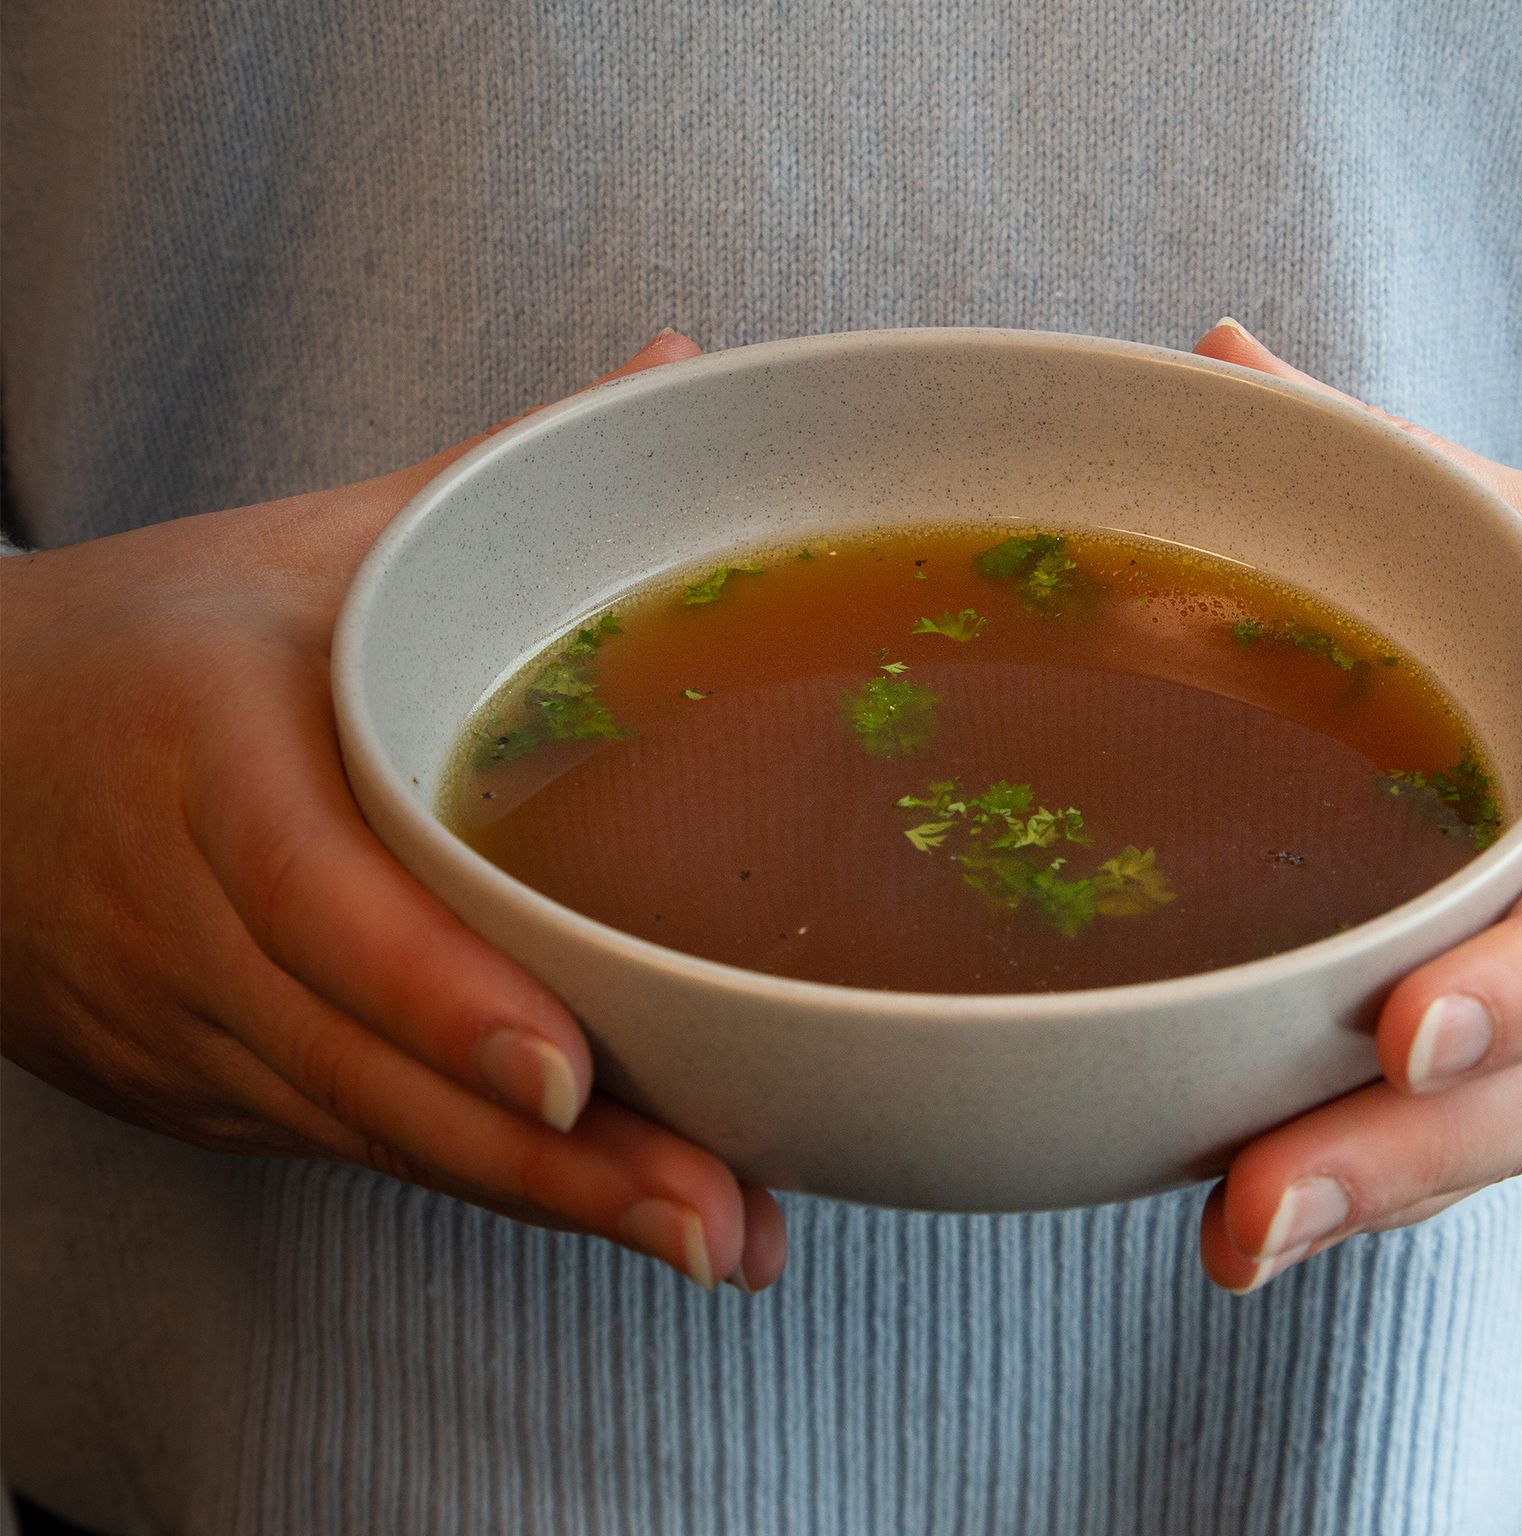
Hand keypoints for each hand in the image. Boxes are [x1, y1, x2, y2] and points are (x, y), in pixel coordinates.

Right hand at [0, 331, 786, 1292]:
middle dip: (554, 1166)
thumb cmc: (151, 647)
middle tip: (721, 1218)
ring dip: (546, 1205)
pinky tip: (614, 1214)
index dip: (440, 997)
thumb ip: (495, 471)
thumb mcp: (309, 547)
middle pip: (374, 1070)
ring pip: (375, 1137)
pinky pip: (353, 1147)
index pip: (320, 901)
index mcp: (207, 758)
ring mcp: (189, 1026)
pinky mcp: (203, 1088)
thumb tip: (678, 371)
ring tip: (718, 1238)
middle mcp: (191, 919)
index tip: (568, 1072)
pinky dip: (478, 1185)